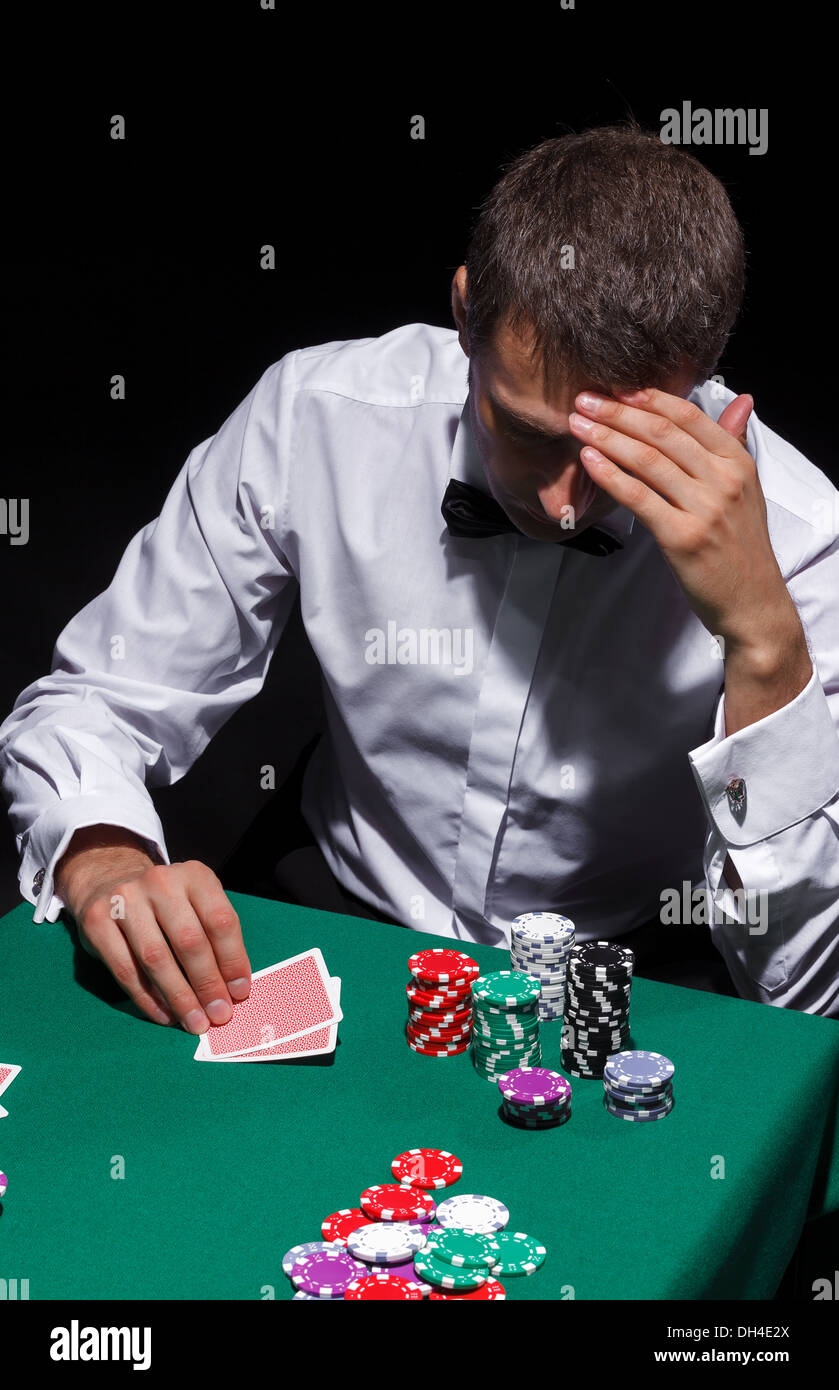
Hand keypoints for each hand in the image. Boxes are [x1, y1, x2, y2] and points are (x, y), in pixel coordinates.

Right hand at [62, 833, 251, 1030]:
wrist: (109, 881)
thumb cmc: (166, 903)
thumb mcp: (196, 903)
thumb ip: (214, 937)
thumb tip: (232, 989)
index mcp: (194, 875)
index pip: (220, 921)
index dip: (233, 960)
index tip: (239, 992)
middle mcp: (160, 882)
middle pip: (190, 941)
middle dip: (207, 984)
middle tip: (218, 1014)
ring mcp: (125, 899)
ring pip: (156, 958)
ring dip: (179, 997)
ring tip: (194, 1022)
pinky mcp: (96, 921)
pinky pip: (125, 969)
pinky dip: (147, 998)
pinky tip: (164, 1016)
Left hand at [568, 386, 797, 656]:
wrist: (752, 602)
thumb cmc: (741, 548)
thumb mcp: (747, 490)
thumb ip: (734, 445)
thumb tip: (740, 402)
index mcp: (737, 463)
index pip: (689, 417)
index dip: (649, 398)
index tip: (617, 389)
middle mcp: (724, 481)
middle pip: (662, 433)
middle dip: (618, 413)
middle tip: (585, 400)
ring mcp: (704, 508)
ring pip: (647, 460)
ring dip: (607, 438)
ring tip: (578, 425)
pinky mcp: (682, 536)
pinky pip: (639, 497)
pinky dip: (611, 475)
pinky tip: (589, 461)